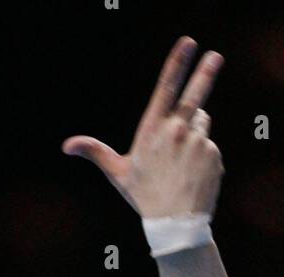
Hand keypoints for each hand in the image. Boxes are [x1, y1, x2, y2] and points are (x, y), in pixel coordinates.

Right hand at [62, 36, 224, 218]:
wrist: (175, 225)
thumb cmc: (145, 198)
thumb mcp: (118, 174)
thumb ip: (95, 152)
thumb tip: (67, 146)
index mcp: (152, 129)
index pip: (165, 88)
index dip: (177, 62)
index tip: (188, 43)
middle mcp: (176, 131)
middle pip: (195, 94)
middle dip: (206, 71)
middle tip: (215, 56)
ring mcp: (197, 142)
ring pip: (201, 125)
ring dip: (195, 135)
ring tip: (182, 164)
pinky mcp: (213, 155)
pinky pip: (210, 147)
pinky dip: (205, 157)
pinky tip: (194, 175)